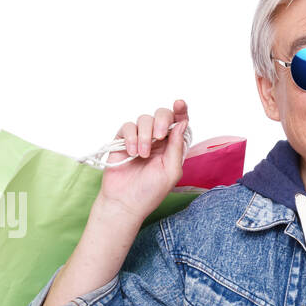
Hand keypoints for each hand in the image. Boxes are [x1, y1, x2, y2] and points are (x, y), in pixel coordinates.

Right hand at [98, 99, 189, 221]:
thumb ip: (177, 147)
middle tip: (159, 136)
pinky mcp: (123, 141)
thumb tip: (182, 123)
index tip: (180, 104)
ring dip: (145, 135)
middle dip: (162, 121)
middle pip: (162, 115)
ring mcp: (140, 139)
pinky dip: (131, 137)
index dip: (181, 111)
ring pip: (144, 119)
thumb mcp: (171, 171)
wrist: (125, 202)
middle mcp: (158, 141)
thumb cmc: (150, 191)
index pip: (179, 124)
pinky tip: (131, 153)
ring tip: (142, 155)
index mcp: (172, 147)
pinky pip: (128, 127)